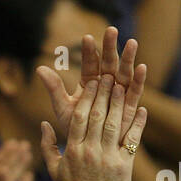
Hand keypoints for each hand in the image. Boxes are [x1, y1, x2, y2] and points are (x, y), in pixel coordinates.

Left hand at [35, 27, 144, 142]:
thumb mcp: (62, 107)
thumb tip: (39, 68)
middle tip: (111, 30)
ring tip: (131, 43)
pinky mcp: (129, 106)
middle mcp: (105, 84)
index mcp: (89, 83)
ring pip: (124, 73)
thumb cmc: (74, 128)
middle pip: (108, 63)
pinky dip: (139, 80)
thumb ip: (54, 88)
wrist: (87, 150)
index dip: (88, 52)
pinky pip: (135, 92)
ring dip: (128, 58)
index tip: (86, 38)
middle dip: (110, 47)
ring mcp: (118, 93)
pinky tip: (142, 67)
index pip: (89, 63)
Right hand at [39, 71, 145, 180]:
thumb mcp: (53, 169)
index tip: (93, 81)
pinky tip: (142, 109)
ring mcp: (108, 158)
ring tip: (123, 86)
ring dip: (119, 103)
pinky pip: (132, 141)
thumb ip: (48, 145)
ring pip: (114, 124)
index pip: (80, 117)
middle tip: (110, 75)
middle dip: (104, 94)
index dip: (87, 98)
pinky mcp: (124, 166)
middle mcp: (90, 152)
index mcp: (73, 150)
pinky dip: (138, 124)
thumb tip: (43, 124)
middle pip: (97, 116)